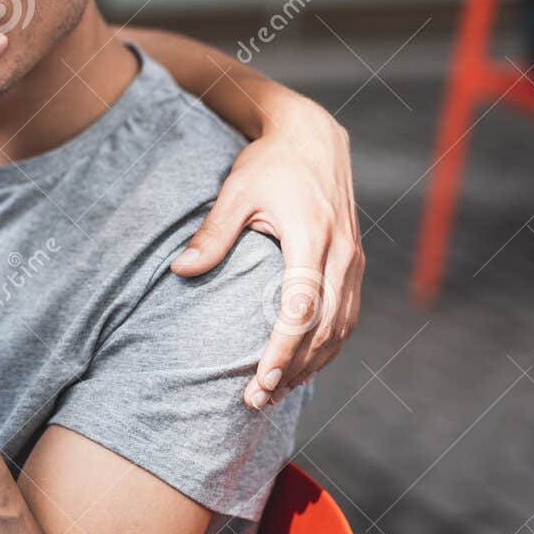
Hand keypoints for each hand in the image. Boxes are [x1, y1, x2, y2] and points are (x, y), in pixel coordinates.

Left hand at [171, 96, 361, 408]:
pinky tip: (302, 363)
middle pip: (323, 328)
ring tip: (277, 391)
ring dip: (313, 363)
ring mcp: (352, 257)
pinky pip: (347, 314)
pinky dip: (328, 344)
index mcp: (312, 236)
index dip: (283, 350)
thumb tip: (180, 270)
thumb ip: (212, 234)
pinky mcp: (353, 260)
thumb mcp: (235, 192)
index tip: (262, 380)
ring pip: (341, 326)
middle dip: (293, 368)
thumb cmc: (269, 163)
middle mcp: (340, 251)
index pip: (301, 309)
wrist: (312, 135)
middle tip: (259, 398)